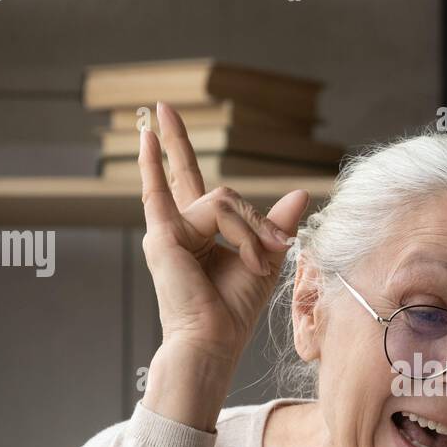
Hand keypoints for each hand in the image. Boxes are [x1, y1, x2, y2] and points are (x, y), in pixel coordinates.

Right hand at [138, 102, 308, 367]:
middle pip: (188, 176)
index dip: (177, 156)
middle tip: (165, 105)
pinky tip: (146, 137)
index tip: (163, 126)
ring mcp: (167, 230)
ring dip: (252, 232)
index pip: (188, 186)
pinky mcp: (165, 236)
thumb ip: (276, 224)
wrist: (214, 340)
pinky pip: (207, 206)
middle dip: (176, 140)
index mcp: (194, 234)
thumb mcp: (265, 259)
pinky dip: (206, 196)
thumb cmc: (233, 311)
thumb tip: (299, 193)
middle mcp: (176, 228)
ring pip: (224, 201)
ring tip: (256, 264)